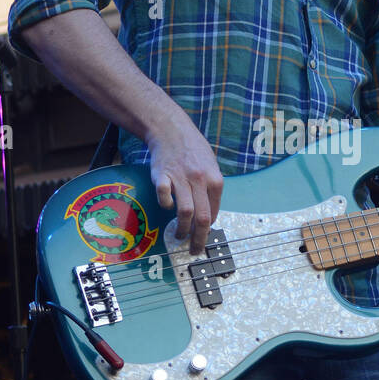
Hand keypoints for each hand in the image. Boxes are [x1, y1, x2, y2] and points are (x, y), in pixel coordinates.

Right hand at [146, 102, 223, 254]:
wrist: (171, 130)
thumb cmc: (192, 149)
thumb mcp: (211, 166)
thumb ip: (211, 188)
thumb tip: (210, 215)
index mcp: (215, 180)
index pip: (214, 213)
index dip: (208, 229)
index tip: (203, 236)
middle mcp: (200, 181)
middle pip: (203, 218)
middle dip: (199, 239)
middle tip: (194, 250)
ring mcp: (181, 178)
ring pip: (185, 213)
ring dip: (182, 230)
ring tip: (179, 236)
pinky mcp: (162, 176)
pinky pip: (165, 197)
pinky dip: (166, 206)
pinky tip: (167, 207)